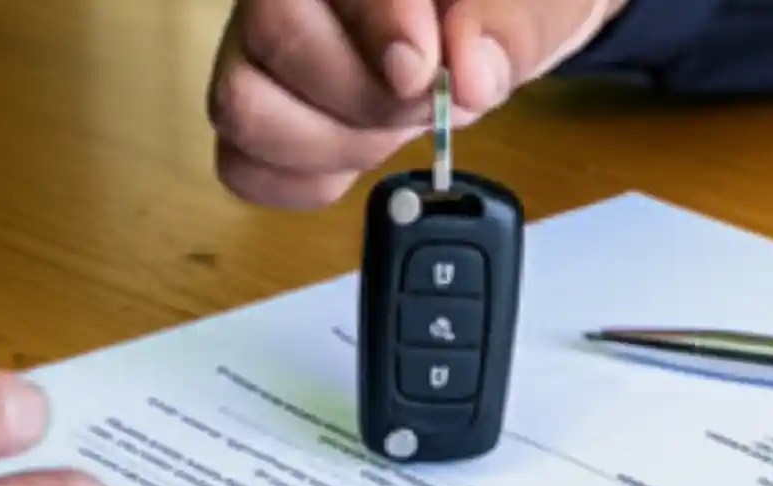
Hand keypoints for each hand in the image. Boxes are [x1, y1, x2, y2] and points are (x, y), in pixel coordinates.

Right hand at [207, 0, 628, 208]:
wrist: (480, 34)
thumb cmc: (494, 8)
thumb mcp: (530, 3)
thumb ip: (506, 27)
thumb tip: (471, 75)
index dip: (379, 24)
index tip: (424, 71)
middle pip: (272, 37)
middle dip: (366, 96)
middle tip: (429, 106)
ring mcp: (252, 54)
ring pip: (242, 108)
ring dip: (334, 143)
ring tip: (394, 130)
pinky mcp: (253, 116)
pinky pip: (242, 166)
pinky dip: (309, 181)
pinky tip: (359, 155)